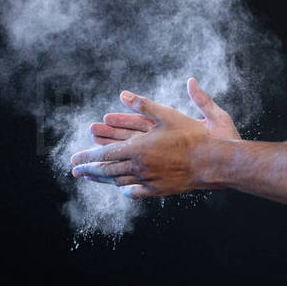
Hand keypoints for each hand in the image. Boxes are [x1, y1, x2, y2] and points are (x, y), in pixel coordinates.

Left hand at [71, 77, 235, 196]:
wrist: (211, 162)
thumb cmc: (191, 137)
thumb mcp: (167, 115)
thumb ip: (144, 105)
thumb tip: (124, 94)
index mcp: (138, 149)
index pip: (105, 154)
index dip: (88, 156)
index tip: (75, 159)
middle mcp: (139, 167)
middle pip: (107, 170)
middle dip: (89, 170)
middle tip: (76, 171)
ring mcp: (148, 180)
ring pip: (119, 181)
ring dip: (102, 180)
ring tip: (92, 178)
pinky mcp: (158, 190)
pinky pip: (135, 192)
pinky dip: (125, 190)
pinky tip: (120, 189)